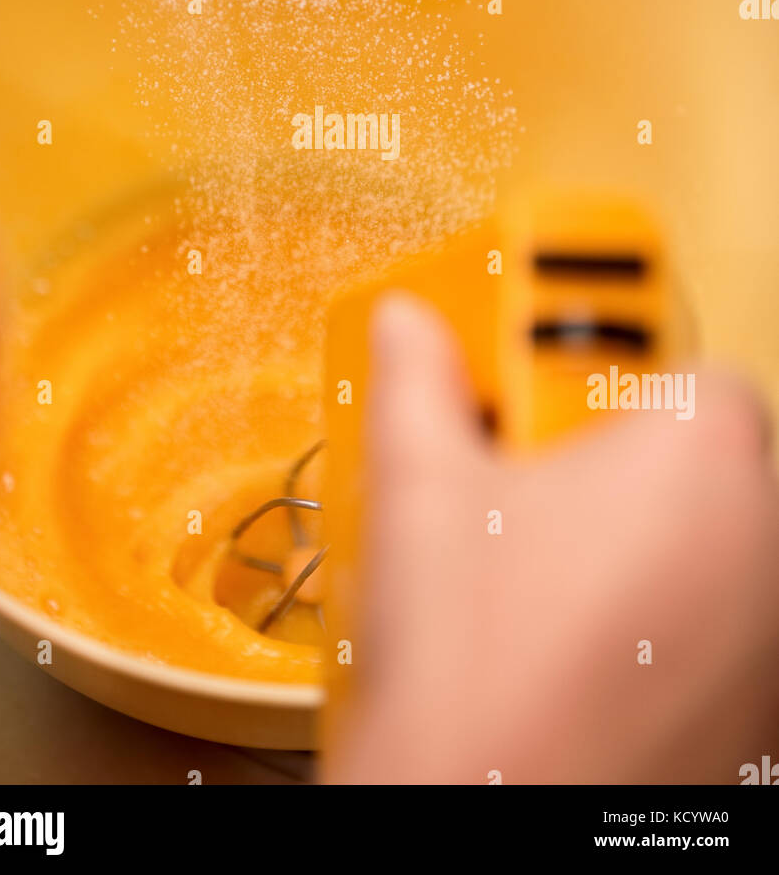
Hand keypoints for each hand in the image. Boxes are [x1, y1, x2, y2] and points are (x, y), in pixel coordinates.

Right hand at [328, 294, 778, 784]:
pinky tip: (579, 648)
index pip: (687, 367)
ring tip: (545, 576)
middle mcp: (764, 541)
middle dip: (622, 465)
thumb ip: (418, 384)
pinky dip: (667, 624)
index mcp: (699, 457)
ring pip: (716, 550)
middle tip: (536, 488)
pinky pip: (724, 631)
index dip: (608, 383)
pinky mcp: (764, 713)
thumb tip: (410, 328)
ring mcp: (773, 637)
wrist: (481, 829)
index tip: (558, 390)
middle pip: (704, 459)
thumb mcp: (418, 495)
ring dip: (648, 544)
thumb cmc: (472, 683)